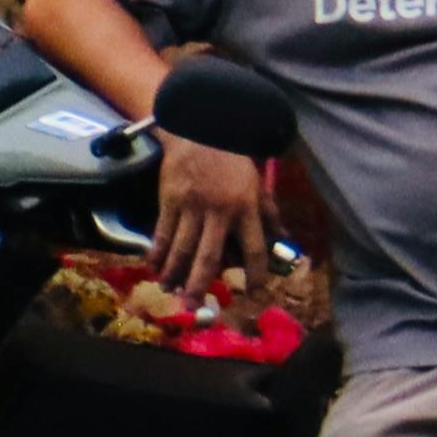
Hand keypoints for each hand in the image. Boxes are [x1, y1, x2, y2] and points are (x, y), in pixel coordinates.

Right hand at [150, 140, 266, 307]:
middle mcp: (219, 211)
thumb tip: (283, 240)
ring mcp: (192, 206)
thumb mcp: (257, 185)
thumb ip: (268, 214)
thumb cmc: (234, 160)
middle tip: (194, 306)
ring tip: (170, 292)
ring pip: (182, 247)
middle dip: (200, 283)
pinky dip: (157, 252)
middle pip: (209, 255)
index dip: (255, 272)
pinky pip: (162, 232)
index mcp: (246, 208)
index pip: (254, 247)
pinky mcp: (169, 200)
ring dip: (174, 273)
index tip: (253, 292)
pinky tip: (154, 268)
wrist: (202, 131)